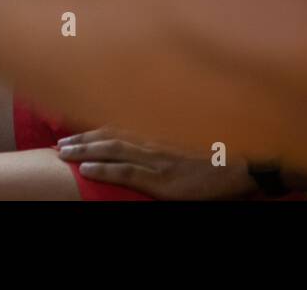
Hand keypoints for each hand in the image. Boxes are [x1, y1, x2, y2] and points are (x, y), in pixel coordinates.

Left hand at [57, 126, 259, 199]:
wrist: (245, 164)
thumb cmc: (227, 152)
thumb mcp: (198, 139)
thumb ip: (175, 137)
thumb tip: (162, 139)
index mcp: (164, 132)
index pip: (123, 127)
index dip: (98, 129)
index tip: (79, 130)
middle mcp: (157, 140)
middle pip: (112, 136)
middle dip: (84, 139)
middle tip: (62, 143)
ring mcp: (158, 159)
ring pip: (113, 150)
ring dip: (85, 150)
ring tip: (64, 153)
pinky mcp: (162, 179)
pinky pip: (126, 172)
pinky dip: (104, 169)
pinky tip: (86, 169)